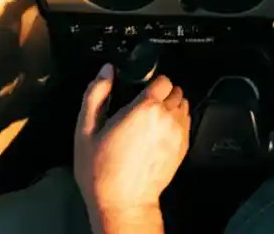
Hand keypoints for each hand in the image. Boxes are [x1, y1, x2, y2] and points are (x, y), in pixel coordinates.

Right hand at [73, 64, 190, 233]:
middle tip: (144, 105)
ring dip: (171, 106)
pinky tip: (159, 133)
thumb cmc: (102, 170)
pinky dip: (177, 123)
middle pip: (176, 91)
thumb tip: (106, 71)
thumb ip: (96, 94)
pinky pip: (187, 124)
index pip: (163, 79)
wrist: (123, 203)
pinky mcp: (183, 148)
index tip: (141, 88)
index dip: (152, 81)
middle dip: (162, 93)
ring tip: (152, 119)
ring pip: (184, 106)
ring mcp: (178, 133)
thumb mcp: (86, 129)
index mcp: (145, 108)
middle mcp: (167, 117)